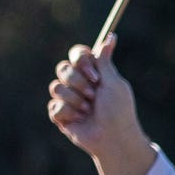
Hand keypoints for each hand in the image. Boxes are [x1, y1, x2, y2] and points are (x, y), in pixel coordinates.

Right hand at [48, 39, 158, 174]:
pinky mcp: (60, 115)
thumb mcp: (114, 82)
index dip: (81, 62)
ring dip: (75, 100)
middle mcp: (78, 83)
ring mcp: (68, 99)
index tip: (95, 75)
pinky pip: (54, 106)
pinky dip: (69, 113)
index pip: (76, 54)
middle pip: (62, 68)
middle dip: (78, 82)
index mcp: (92, 72)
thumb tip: (111, 36)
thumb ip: (105, 60)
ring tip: (89, 110)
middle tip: (94, 95)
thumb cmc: (119, 111)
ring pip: (56, 87)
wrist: (113, 138)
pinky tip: (80, 120)